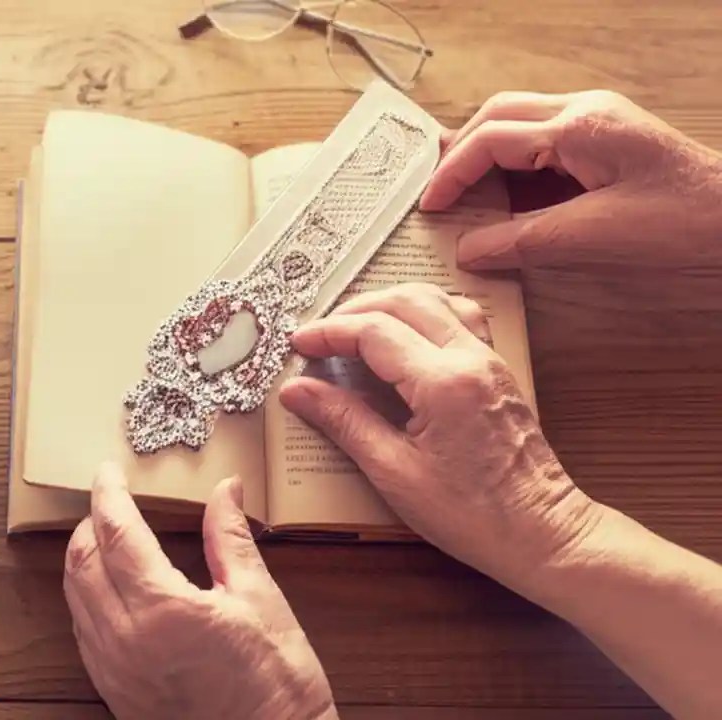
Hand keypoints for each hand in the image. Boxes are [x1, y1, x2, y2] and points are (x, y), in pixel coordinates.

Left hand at [63, 464, 336, 719]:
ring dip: (83, 560)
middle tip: (109, 500)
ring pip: (75, 599)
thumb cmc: (277, 685)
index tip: (109, 471)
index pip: (116, 533)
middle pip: (82, 562)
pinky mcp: (116, 694)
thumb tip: (226, 490)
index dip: (108, 495)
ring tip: (106, 536)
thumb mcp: (260, 600)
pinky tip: (110, 589)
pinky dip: (87, 599)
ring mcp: (115, 672)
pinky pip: (84, 634)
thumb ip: (231, 539)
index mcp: (163, 610)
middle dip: (90, 524)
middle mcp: (126, 641)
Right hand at [280, 284, 605, 591]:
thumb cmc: (471, 515)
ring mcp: (490, 361)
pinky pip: (460, 318)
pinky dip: (425, 313)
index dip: (329, 333)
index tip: (299, 345)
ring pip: (435, 300)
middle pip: (404, 301)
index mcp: (442, 382)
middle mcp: (470, 358)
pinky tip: (407, 334)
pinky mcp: (498, 372)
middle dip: (354, 310)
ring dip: (390, 304)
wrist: (541, 532)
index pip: (374, 332)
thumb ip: (344, 421)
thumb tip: (297, 390)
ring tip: (356, 328)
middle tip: (320, 334)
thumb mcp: (393, 472)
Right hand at [420, 90, 721, 268]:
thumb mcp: (591, 236)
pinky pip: (542, 145)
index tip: (428, 206)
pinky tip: (501, 201)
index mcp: (580, 125)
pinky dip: (512, 170)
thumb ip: (521, 240)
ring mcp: (597, 122)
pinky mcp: (605, 143)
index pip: (491, 139)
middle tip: (434, 192)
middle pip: (497, 116)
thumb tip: (468, 249)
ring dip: (484, 158)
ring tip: (458, 196)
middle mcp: (584, 111)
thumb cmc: (685, 221)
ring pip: (517, 125)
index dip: (452, 174)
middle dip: (459, 153)